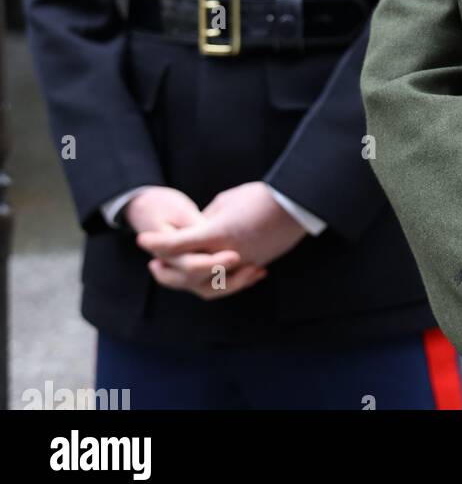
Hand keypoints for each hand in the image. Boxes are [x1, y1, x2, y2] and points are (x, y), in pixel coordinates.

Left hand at [137, 181, 305, 291]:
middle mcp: (226, 255)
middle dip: (168, 273)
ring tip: (177, 275)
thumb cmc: (261, 197)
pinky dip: (215, 280)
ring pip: (208, 286)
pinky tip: (209, 274)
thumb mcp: (227, 202)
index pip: (178, 244)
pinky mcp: (254, 267)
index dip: (157, 243)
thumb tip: (198, 231)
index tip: (142, 240)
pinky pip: (229, 282)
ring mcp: (241, 265)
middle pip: (188, 274)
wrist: (297, 206)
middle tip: (153, 266)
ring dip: (188, 283)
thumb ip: (208, 221)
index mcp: (216, 234)